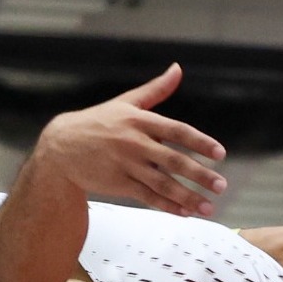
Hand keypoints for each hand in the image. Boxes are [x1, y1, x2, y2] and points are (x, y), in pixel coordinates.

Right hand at [35, 64, 227, 216]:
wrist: (61, 148)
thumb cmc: (96, 122)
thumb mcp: (125, 102)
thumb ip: (156, 89)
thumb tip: (177, 69)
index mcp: (139, 120)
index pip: (177, 131)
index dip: (200, 142)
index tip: (220, 154)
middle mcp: (134, 143)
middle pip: (174, 160)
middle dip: (200, 175)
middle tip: (221, 185)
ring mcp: (126, 165)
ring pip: (163, 184)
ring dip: (188, 197)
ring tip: (208, 207)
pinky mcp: (118, 184)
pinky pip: (147, 197)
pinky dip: (167, 206)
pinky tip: (184, 213)